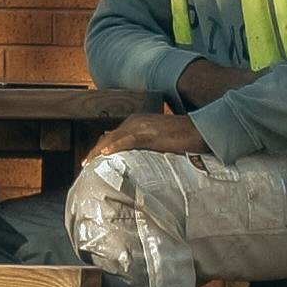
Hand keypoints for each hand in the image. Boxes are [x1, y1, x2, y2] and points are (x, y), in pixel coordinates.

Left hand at [86, 110, 205, 161]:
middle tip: (84, 164)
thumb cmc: (185, 138)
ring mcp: (142, 126)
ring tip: (88, 162)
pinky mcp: (150, 133)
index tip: (90, 161)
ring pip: (113, 138)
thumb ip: (147, 149)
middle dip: (94, 150)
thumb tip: (137, 164)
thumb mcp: (160, 143)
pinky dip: (114, 147)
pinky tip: (105, 155)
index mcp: (137, 123)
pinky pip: (128, 140)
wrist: (202, 130)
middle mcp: (136, 121)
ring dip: (99, 151)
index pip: (112, 136)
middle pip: (108, 137)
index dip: (99, 148)